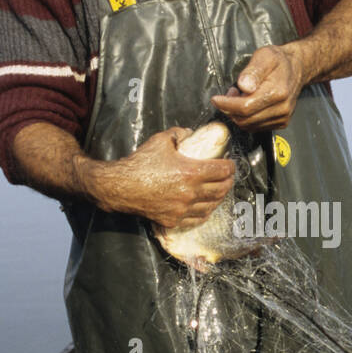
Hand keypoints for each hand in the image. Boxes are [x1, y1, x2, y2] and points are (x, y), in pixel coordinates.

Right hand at [85, 127, 235, 227]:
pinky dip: (204, 213)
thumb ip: (178, 134)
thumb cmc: (139, 163)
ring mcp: (182, 209)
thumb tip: (188, 133)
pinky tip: (205, 208)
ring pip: (210, 206)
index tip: (231, 164)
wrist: (120, 186)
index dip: (230, 167)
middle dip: (228, 183)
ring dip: (218, 199)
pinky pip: (196, 219)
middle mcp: (190, 193)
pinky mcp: (173, 219)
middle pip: (220, 190)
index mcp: (191, 172)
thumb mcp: (160, 141)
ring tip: (219, 193)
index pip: (222, 171)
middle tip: (228, 178)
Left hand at [210, 43, 305, 129]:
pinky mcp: (281, 122)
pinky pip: (256, 127)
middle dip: (230, 109)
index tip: (216, 99)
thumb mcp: (264, 56)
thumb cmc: (278, 61)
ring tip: (239, 96)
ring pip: (249, 125)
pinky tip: (248, 104)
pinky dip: (247, 118)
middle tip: (230, 93)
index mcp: (277, 92)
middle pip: (245, 119)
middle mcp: (282, 108)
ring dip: (238, 114)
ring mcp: (282, 117)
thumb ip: (253, 71)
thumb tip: (244, 86)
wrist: (296, 68)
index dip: (227, 105)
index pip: (245, 107)